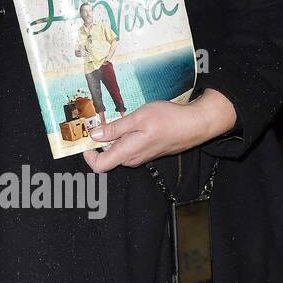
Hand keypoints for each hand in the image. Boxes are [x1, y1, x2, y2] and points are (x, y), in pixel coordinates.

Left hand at [82, 89, 237, 173]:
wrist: (195, 125)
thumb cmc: (168, 120)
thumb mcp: (139, 118)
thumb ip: (115, 128)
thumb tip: (94, 136)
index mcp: (127, 152)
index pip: (98, 165)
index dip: (88, 154)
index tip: (87, 137)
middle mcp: (132, 159)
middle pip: (107, 156)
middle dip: (102, 140)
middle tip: (103, 119)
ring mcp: (141, 156)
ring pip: (119, 149)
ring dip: (116, 135)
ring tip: (122, 117)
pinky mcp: (148, 151)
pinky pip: (130, 146)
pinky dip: (127, 135)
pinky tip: (135, 121)